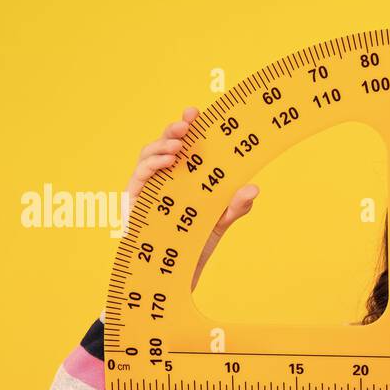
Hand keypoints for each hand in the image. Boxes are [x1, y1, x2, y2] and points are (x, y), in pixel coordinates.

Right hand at [123, 106, 259, 291]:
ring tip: (179, 144)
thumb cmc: (195, 248)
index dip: (187, 127)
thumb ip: (236, 207)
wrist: (179, 277)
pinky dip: (151, 165)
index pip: (183, 147)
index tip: (197, 112)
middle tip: (188, 121)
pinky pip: (138, 178)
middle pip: (164, 146)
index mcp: (182, 179)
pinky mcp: (134, 204)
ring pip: (148, 156)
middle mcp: (163, 181)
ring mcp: (147, 191)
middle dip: (174, 129)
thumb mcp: (220, 224)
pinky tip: (167, 161)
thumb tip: (254, 188)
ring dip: (161, 145)